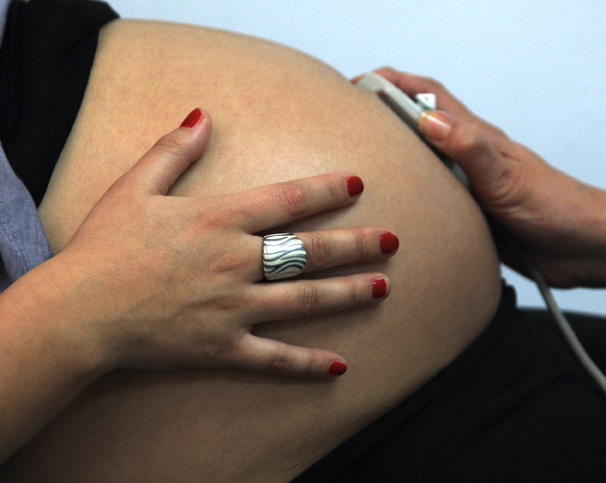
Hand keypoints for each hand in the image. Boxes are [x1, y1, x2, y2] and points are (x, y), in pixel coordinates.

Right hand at [56, 108, 396, 376]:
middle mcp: (237, 262)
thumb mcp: (135, 187)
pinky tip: (340, 366)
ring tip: (383, 286)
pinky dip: (308, 364)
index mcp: (220, 220)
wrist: (81, 310)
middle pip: (310, 250)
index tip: (358, 182)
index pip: (288, 200)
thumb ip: (174, 150)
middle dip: (356, 244)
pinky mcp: (224, 346)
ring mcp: (235, 307)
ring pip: (306, 300)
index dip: (327, 189)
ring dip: (348, 292)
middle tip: (393, 240)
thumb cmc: (105, 247)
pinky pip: (276, 358)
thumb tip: (203, 114)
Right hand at [366, 67, 605, 287]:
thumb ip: (469, 149)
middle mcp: (469, 159)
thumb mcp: (507, 178)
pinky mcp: (472, 215)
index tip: (360, 84)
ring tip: (365, 164)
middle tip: (353, 124)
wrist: (585, 248)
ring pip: (424, 164)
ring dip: (396, 157)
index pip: (429, 97)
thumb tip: (426, 120)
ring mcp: (470, 187)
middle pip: (420, 127)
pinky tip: (398, 211)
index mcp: (477, 139)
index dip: (395, 83)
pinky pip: (434, 199)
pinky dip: (412, 197)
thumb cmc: (556, 207)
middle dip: (385, 117)